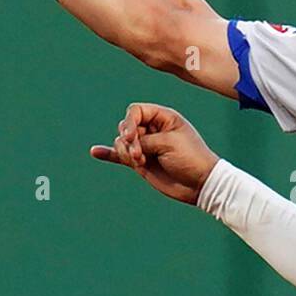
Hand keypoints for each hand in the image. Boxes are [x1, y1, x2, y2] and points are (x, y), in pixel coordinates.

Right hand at [90, 103, 219, 204]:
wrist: (200, 184)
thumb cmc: (191, 158)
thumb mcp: (168, 143)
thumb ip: (143, 141)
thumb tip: (124, 145)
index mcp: (163, 118)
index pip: (135, 111)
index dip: (129, 122)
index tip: (133, 137)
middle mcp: (153, 130)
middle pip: (126, 126)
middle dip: (128, 139)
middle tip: (140, 154)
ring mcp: (146, 146)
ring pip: (122, 142)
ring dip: (126, 152)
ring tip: (140, 162)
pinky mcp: (141, 162)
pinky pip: (120, 156)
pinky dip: (108, 154)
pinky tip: (95, 152)